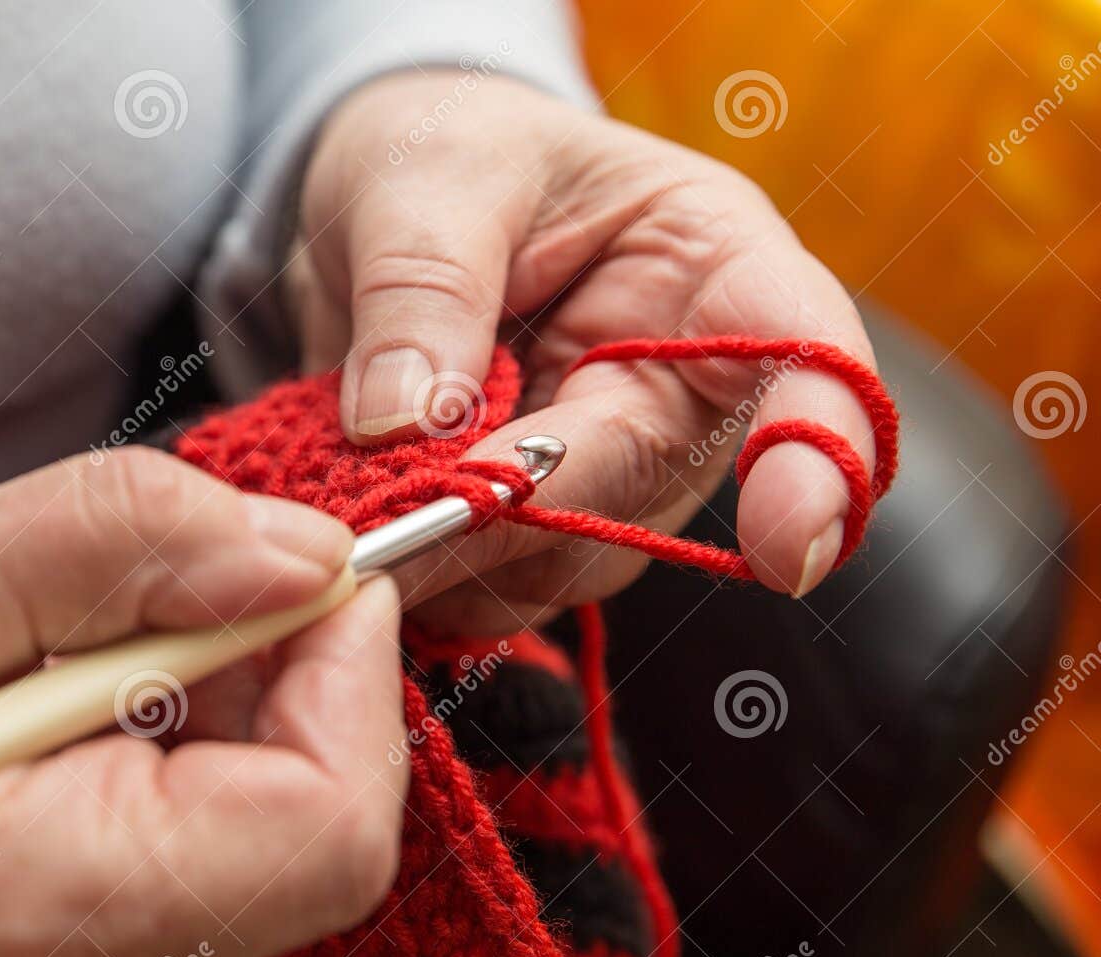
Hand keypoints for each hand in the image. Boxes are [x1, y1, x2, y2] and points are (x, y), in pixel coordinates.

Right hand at [0, 447, 404, 956]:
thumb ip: (113, 549)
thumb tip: (304, 552)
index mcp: (48, 907)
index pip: (327, 826)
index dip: (345, 672)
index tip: (291, 553)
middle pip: (319, 821)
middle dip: (289, 664)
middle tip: (178, 558)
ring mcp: (90, 951)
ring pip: (275, 805)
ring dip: (232, 673)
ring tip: (86, 607)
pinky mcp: (81, 909)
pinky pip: (209, 806)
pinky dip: (188, 703)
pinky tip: (82, 652)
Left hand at [291, 73, 879, 629]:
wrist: (392, 197)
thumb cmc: (443, 155)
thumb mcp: (424, 182)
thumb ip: (422, 292)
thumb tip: (405, 423)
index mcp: (708, 262)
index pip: (801, 359)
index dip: (812, 458)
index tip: (786, 550)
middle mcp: (685, 381)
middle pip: (650, 489)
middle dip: (528, 517)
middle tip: (395, 534)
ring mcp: (619, 462)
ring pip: (577, 557)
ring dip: (468, 560)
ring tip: (362, 523)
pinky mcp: (547, 517)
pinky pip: (511, 582)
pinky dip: (439, 582)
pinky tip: (374, 544)